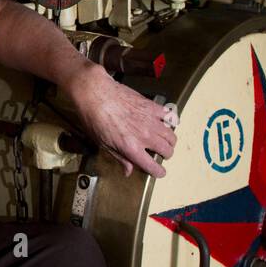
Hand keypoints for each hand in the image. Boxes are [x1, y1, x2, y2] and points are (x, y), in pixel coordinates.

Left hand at [65, 61, 176, 178]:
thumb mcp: (103, 144)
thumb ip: (120, 158)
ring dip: (169, 141)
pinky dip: (171, 122)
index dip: (158, 172)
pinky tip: (166, 123)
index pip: (153, 166)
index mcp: (131, 148)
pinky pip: (170, 116)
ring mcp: (150, 120)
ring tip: (164, 141)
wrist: (95, 94)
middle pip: (167, 151)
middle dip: (166, 155)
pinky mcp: (152, 106)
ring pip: (171, 136)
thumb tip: (128, 171)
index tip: (159, 172)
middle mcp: (145, 136)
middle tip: (160, 154)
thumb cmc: (94, 119)